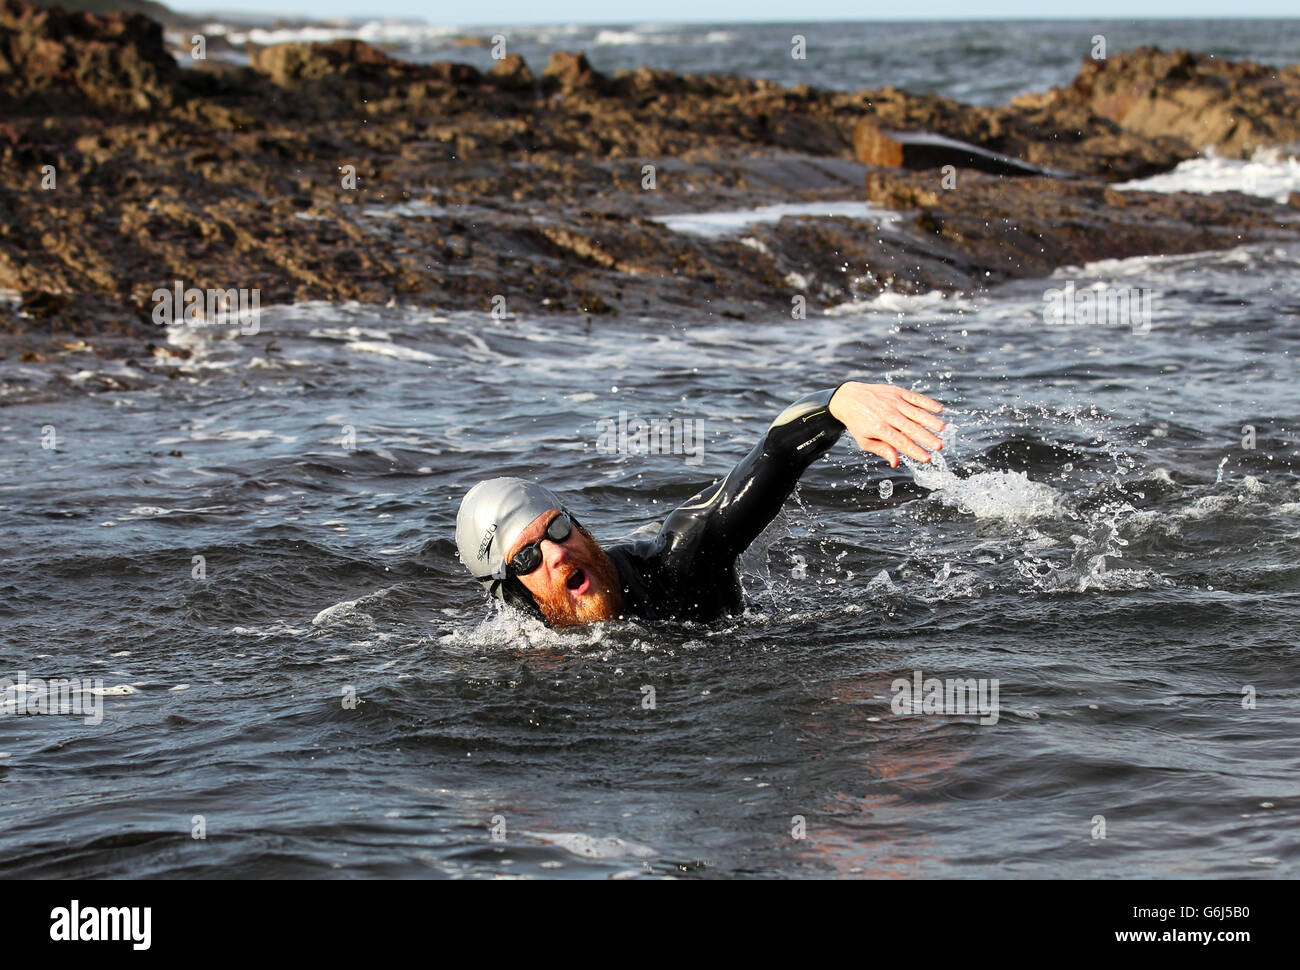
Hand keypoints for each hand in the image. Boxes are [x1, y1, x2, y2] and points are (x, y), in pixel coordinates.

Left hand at [828, 381, 944, 466]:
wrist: (849, 397)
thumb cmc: (858, 422)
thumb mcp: (864, 440)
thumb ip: (882, 450)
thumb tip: (896, 463)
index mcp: (879, 428)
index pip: (900, 442)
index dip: (914, 450)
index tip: (927, 458)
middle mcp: (887, 414)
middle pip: (910, 428)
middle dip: (926, 437)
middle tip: (939, 446)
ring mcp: (893, 401)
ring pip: (915, 412)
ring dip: (930, 420)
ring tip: (942, 429)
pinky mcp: (897, 392)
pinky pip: (914, 398)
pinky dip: (927, 403)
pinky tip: (939, 409)